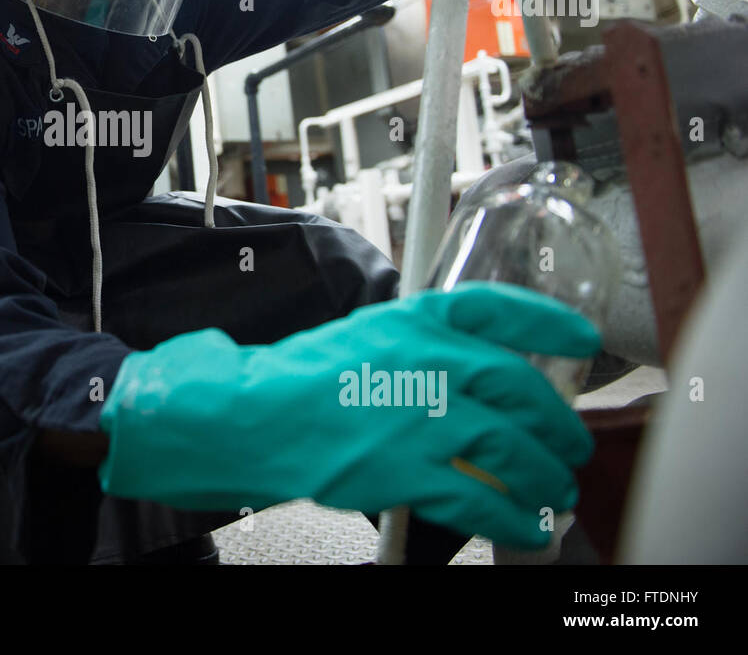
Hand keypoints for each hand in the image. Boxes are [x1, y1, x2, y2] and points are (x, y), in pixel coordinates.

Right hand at [98, 282, 599, 548]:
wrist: (255, 416)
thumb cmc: (301, 377)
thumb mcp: (366, 334)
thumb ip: (420, 343)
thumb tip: (466, 365)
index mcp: (419, 321)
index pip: (503, 311)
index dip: (551, 325)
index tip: (579, 339)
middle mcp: (431, 363)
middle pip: (522, 391)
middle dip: (558, 424)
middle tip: (569, 441)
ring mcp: (424, 419)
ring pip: (515, 450)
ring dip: (545, 476)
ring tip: (555, 489)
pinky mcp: (409, 471)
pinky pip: (482, 499)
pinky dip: (512, 517)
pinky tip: (522, 523)